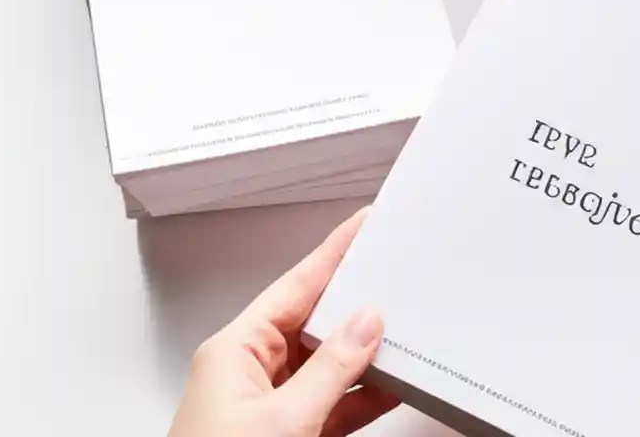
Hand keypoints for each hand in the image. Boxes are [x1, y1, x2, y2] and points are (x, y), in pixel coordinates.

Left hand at [168, 209, 399, 436]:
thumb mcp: (284, 420)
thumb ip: (331, 369)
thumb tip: (366, 323)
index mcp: (234, 350)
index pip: (295, 286)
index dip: (334, 253)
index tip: (365, 224)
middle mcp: (249, 370)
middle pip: (313, 321)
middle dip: (356, 302)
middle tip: (396, 272)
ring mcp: (267, 404)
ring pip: (328, 364)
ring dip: (365, 354)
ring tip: (406, 329)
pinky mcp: (286, 433)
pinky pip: (332, 402)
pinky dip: (362, 395)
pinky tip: (391, 383)